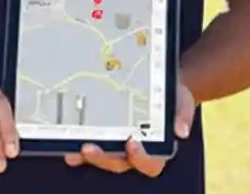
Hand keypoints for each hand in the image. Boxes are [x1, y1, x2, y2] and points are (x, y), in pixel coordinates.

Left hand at [64, 83, 195, 176]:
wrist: (159, 85)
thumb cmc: (171, 96)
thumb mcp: (181, 100)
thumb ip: (181, 115)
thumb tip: (180, 131)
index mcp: (157, 148)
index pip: (150, 164)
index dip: (140, 158)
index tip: (131, 143)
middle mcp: (135, 152)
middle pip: (119, 163)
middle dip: (103, 158)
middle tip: (89, 147)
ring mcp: (118, 146)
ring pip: (102, 158)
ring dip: (88, 156)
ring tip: (74, 148)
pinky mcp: (105, 137)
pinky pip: (92, 146)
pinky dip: (79, 148)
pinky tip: (68, 142)